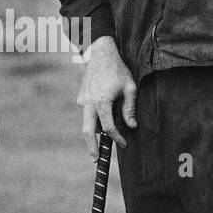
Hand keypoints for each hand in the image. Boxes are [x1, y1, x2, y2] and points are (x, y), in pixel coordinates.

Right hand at [76, 36, 136, 157]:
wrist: (99, 53)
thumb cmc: (118, 69)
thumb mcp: (129, 88)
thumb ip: (129, 109)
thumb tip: (131, 127)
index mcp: (101, 101)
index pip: (108, 127)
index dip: (117, 137)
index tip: (124, 144)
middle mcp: (88, 102)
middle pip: (86, 131)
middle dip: (91, 146)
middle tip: (95, 159)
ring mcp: (82, 100)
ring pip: (86, 123)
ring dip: (93, 133)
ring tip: (102, 141)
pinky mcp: (81, 97)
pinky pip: (87, 113)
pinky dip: (93, 120)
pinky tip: (102, 117)